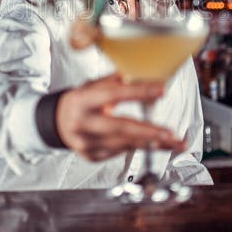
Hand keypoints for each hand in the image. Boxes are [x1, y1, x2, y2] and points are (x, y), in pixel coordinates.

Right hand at [55, 72, 185, 161]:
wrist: (55, 123)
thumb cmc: (79, 101)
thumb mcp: (92, 86)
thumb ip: (115, 82)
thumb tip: (142, 75)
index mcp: (82, 100)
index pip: (113, 94)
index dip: (139, 92)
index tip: (161, 90)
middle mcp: (84, 124)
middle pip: (120, 128)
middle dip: (149, 131)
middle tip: (171, 133)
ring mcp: (86, 143)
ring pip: (125, 144)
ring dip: (153, 144)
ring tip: (176, 142)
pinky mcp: (92, 156)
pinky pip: (121, 151)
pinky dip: (140, 146)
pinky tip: (156, 144)